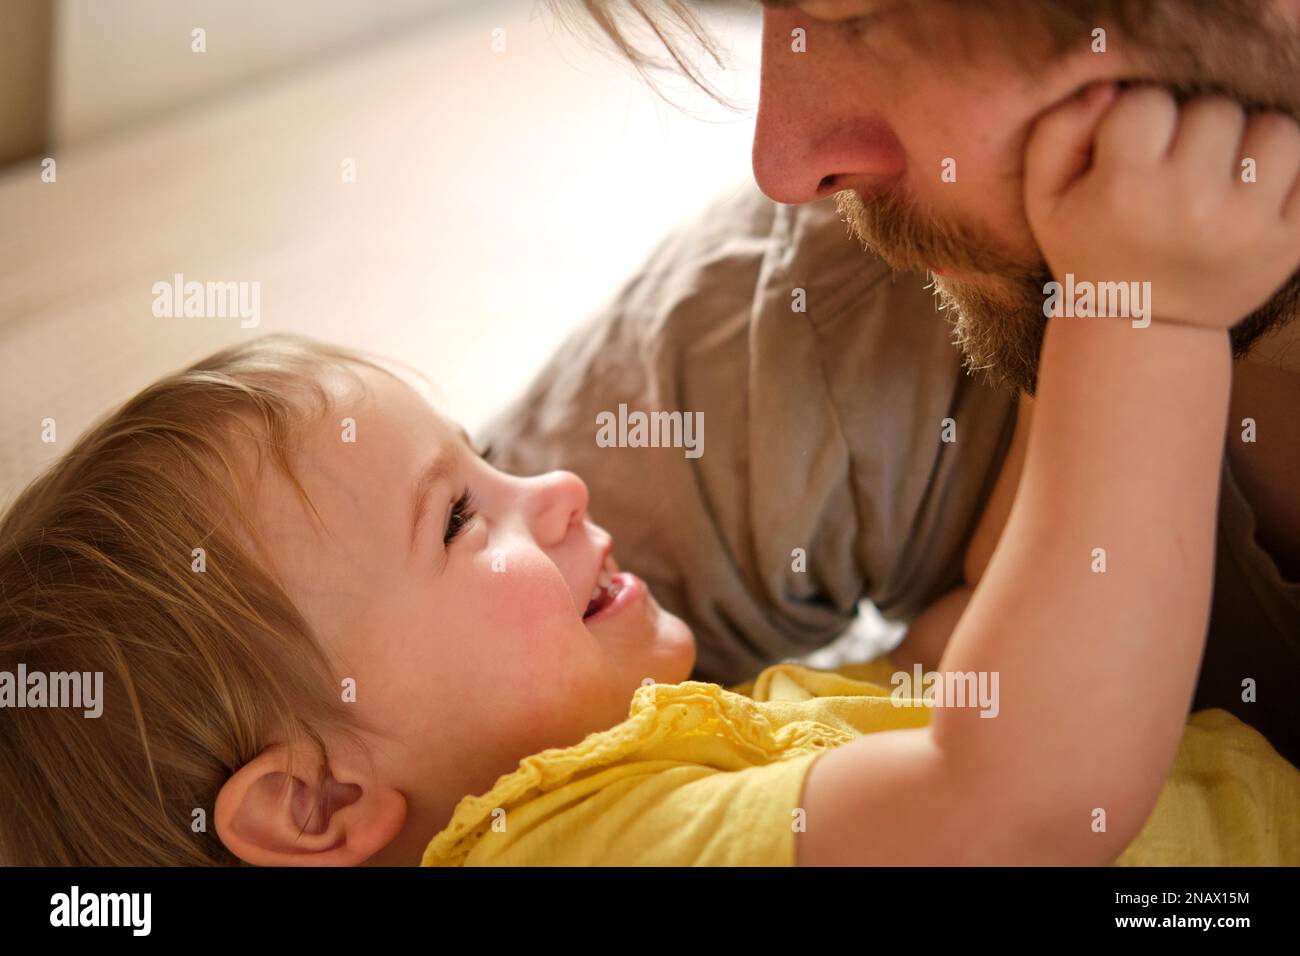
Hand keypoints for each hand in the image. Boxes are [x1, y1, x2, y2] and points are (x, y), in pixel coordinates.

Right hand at [1024, 83, 1299, 329]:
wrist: (1143, 329)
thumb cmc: (1091, 251)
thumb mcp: (1045, 201)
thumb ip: (1056, 133)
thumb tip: (1109, 87)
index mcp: (1125, 192)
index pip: (1148, 103)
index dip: (1138, 121)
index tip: (1131, 153)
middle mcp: (1189, 205)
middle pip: (1215, 110)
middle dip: (1195, 129)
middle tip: (1177, 166)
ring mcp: (1247, 223)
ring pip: (1274, 129)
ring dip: (1249, 142)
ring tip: (1221, 174)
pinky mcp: (1290, 240)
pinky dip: (1288, 169)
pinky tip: (1254, 188)